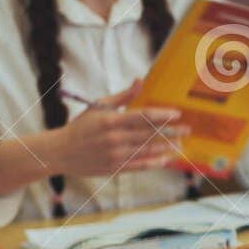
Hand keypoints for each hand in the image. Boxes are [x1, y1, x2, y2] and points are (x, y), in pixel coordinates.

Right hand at [48, 80, 189, 175]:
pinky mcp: (115, 168)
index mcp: (111, 120)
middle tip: (187, 129)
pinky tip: (166, 159)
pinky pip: (139, 166)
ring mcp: (115, 154)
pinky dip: (154, 163)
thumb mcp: (99, 106)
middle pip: (149, 134)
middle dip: (171, 131)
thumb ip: (123, 96)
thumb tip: (140, 80)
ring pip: (147, 151)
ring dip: (166, 147)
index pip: (142, 116)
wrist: (60, 151)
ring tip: (181, 143)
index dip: (162, 115)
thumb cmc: (82, 126)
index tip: (177, 114)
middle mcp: (114, 138)